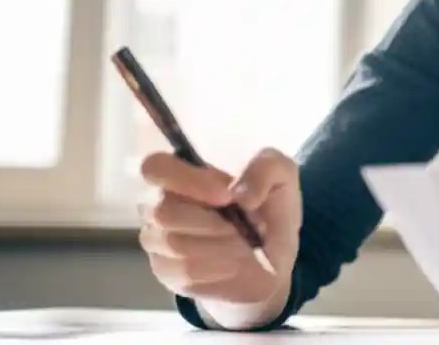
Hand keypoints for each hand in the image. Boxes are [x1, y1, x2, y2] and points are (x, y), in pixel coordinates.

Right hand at [137, 147, 302, 327]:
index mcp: (183, 174)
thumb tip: (241, 194)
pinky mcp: (166, 273)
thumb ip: (267, 169)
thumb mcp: (283, 177)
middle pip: (164, 213)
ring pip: (177, 244)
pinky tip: (235, 264)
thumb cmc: (270, 210)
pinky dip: (220, 268)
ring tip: (244, 245)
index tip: (226, 195)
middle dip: (215, 223)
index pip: (155, 167)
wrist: (273, 259)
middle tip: (246, 227)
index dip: (186, 180)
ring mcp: (158, 242)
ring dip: (222, 246)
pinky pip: (186, 271)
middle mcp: (160, 205)